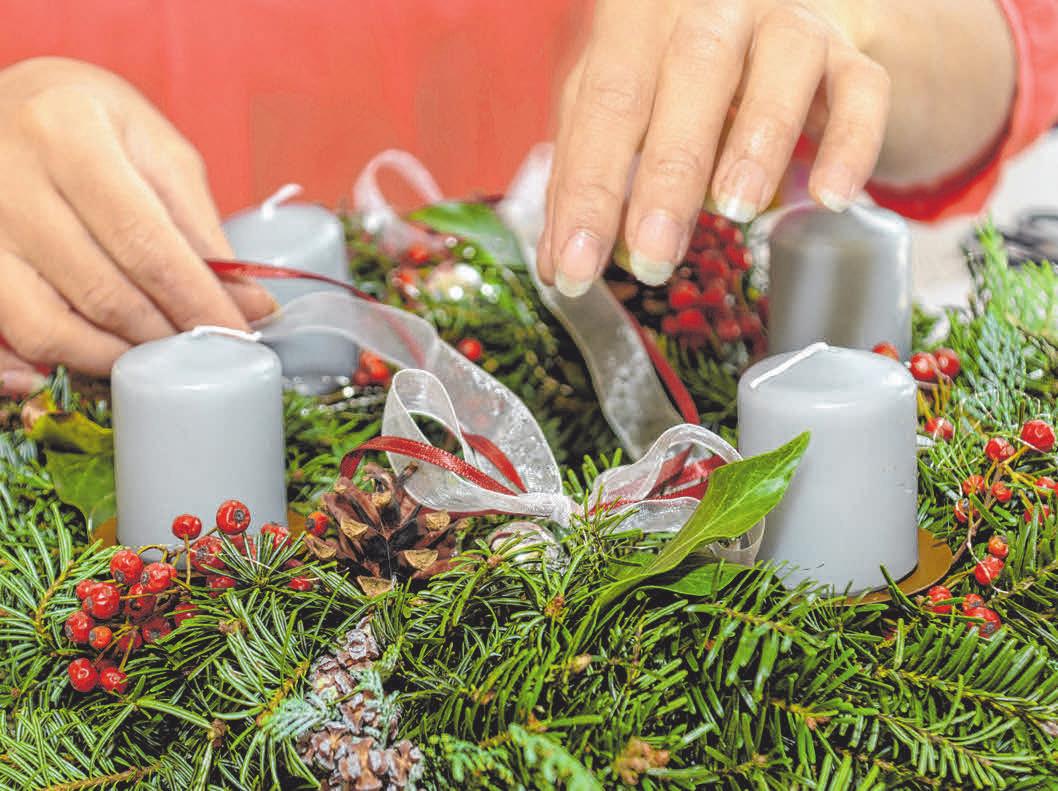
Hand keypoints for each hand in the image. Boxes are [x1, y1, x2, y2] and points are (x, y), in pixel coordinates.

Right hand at [0, 57, 274, 394]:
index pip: (145, 244)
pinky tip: (98, 367)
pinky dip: (54, 364)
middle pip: (103, 292)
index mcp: (68, 133)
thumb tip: (250, 305)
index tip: (239, 333)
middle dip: (166, 335)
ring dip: (118, 356)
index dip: (197, 302)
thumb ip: (200, 230)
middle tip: (208, 350)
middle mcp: (8, 178)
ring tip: (161, 354)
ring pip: (49, 328)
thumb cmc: (91, 124)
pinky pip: (5, 337)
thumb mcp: (157, 153)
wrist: (2, 103)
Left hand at [539, 0, 887, 294]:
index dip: (587, 192)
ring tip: (735, 210)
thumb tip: (560, 267)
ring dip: (757, 141)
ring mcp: (788, 20)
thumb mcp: (623, 112)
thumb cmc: (679, 77)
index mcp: (640, 18)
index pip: (606, 101)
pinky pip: (861, 89)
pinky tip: (826, 197)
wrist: (777, 27)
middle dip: (666, 175)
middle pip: (689, 74)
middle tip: (651, 257)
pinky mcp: (850, 53)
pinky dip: (848, 143)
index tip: (576, 271)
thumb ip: (588, 177)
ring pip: (781, 63)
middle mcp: (714, 3)